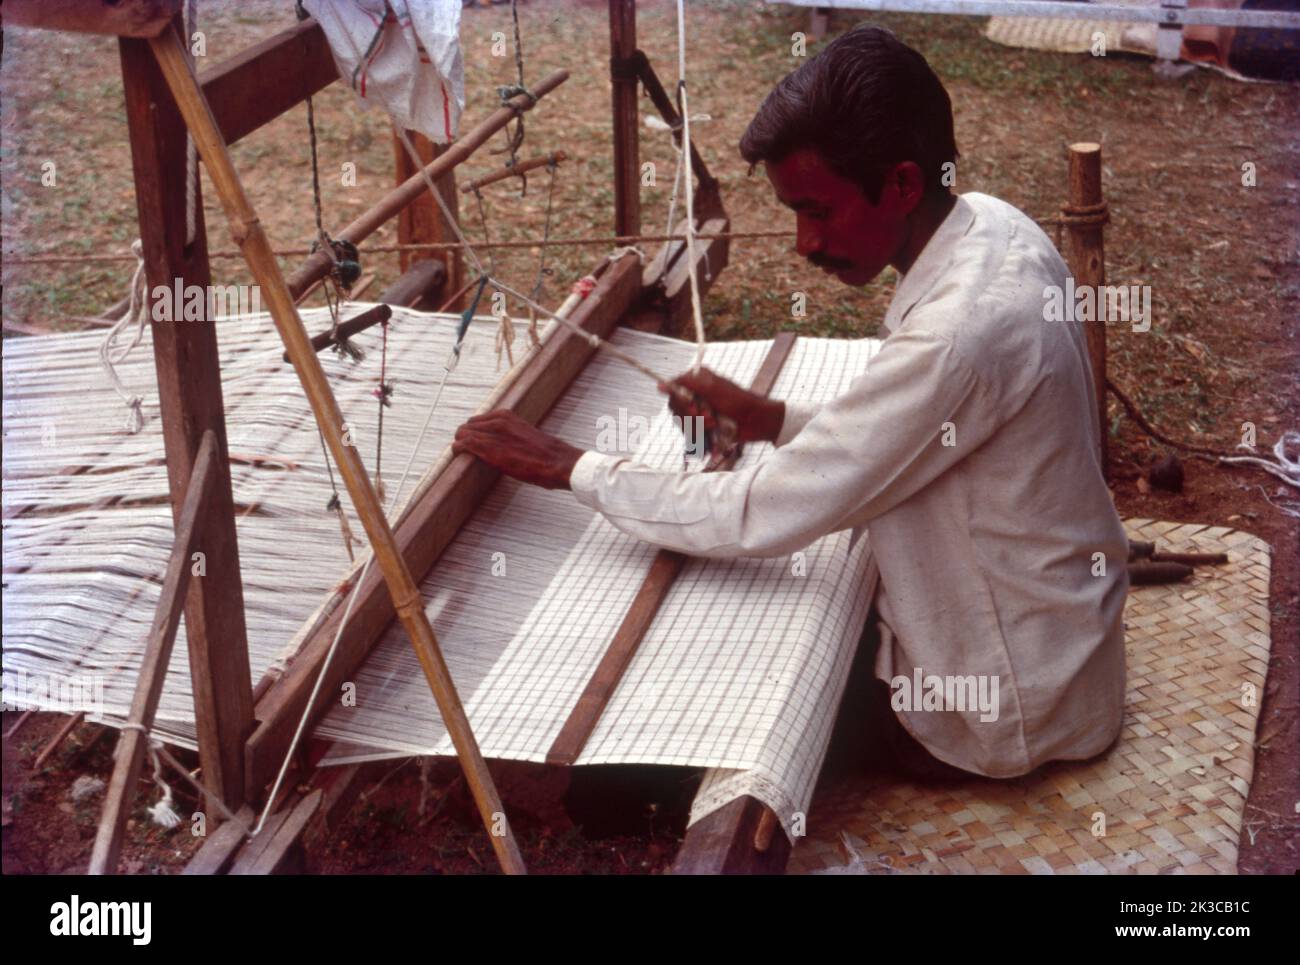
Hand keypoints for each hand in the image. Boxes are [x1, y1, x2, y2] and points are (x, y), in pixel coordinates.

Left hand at [452, 410, 583, 489]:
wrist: (557, 462)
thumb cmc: (546, 453)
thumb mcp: (524, 433)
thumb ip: (509, 433)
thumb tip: (501, 442)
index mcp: (507, 415)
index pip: (478, 420)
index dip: (473, 431)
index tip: (473, 441)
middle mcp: (498, 421)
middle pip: (468, 425)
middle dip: (464, 436)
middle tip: (465, 449)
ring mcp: (493, 434)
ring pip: (463, 433)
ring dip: (460, 442)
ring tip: (461, 453)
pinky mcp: (490, 449)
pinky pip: (464, 445)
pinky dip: (457, 449)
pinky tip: (457, 454)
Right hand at [658, 367, 784, 443]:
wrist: (756, 421)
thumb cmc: (738, 401)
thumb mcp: (711, 387)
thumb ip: (685, 383)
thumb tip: (660, 385)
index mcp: (695, 382)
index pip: (673, 394)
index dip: (682, 403)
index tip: (695, 407)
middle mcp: (695, 396)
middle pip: (676, 411)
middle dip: (693, 418)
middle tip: (711, 418)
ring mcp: (699, 413)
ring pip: (683, 426)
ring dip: (698, 429)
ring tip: (715, 426)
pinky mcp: (704, 428)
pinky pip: (691, 437)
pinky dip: (700, 439)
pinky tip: (711, 438)